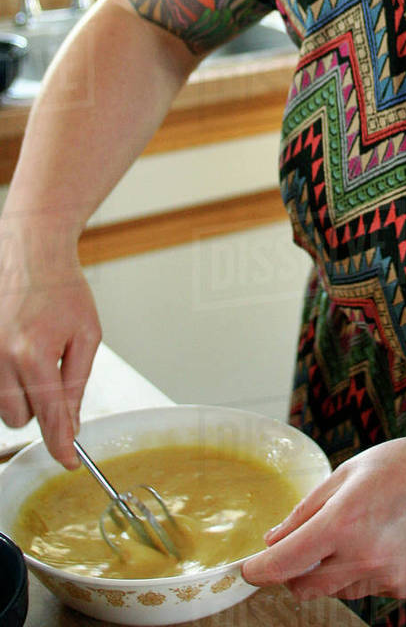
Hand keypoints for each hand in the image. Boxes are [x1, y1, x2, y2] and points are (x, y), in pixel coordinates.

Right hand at [0, 223, 100, 466]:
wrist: (32, 254)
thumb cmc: (63, 290)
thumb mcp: (86, 334)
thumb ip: (77, 383)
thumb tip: (71, 425)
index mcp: (35, 355)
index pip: (49, 415)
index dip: (60, 443)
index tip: (68, 462)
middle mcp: (2, 357)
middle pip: (19, 416)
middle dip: (39, 403)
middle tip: (51, 370)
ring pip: (2, 405)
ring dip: (20, 393)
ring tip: (34, 355)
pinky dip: (6, 379)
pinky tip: (18, 352)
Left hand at [241, 433, 405, 601]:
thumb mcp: (350, 472)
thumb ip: (307, 509)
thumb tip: (272, 541)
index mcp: (344, 521)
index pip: (283, 563)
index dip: (256, 570)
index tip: (245, 568)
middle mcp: (363, 556)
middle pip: (302, 585)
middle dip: (291, 569)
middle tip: (302, 541)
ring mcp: (385, 576)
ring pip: (332, 589)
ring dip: (326, 570)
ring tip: (354, 529)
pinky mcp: (402, 586)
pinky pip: (362, 588)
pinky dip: (357, 571)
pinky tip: (380, 538)